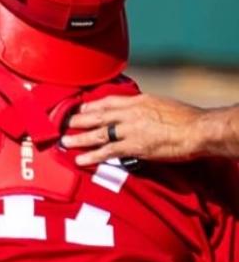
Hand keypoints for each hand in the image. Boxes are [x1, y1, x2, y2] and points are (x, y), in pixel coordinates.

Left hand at [63, 93, 222, 164]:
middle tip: (61, 124)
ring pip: (97, 133)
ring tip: (64, 142)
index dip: (90, 105)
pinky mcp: (134, 147)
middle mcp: (129, 113)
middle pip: (97, 115)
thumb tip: (139, 110)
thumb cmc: (187, 117)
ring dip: (79, 138)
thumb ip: (145, 107)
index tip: (78, 108)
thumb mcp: (162, 104)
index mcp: (136, 101)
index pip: (106, 101)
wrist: (198, 130)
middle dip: (78, 120)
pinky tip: (80, 160)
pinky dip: (93, 156)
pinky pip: (108, 152)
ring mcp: (129, 130)